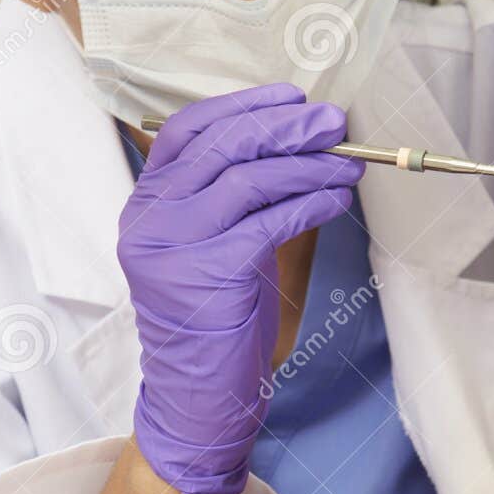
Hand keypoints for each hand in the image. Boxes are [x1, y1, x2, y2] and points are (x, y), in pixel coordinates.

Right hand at [118, 83, 363, 493]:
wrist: (197, 395)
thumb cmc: (215, 319)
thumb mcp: (212, 246)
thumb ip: (232, 196)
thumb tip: (296, 142)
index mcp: (145, 204)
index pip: (186, 130)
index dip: (242, 106)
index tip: (292, 97)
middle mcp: (149, 220)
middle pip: (221, 147)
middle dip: (285, 128)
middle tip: (334, 124)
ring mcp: (172, 247)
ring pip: (246, 179)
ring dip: (307, 166)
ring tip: (348, 166)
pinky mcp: (206, 275)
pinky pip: (267, 222)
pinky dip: (309, 204)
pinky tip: (337, 200)